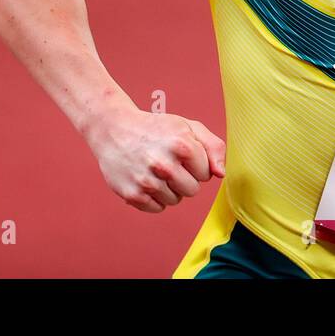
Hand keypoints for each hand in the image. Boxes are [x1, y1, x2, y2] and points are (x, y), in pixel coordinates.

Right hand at [84, 108, 225, 212]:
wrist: (114, 130)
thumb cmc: (157, 129)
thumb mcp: (188, 127)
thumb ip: (213, 147)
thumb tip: (221, 174)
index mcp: (182, 145)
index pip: (206, 174)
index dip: (196, 165)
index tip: (182, 154)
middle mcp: (164, 164)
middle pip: (192, 191)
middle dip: (185, 179)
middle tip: (168, 163)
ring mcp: (146, 181)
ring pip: (175, 200)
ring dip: (169, 188)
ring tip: (155, 170)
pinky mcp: (132, 194)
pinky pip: (157, 208)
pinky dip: (154, 198)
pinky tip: (145, 180)